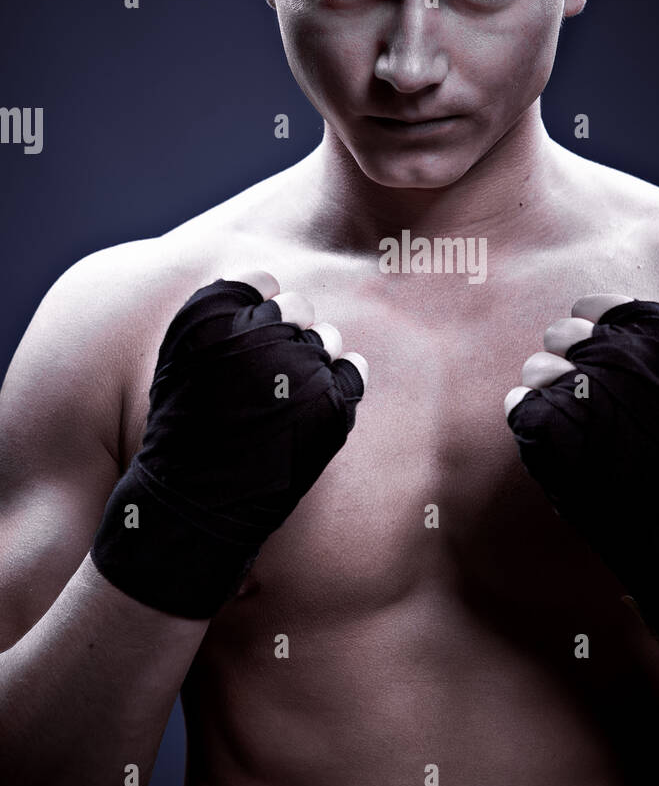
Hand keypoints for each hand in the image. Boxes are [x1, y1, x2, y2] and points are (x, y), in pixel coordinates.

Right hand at [91, 274, 367, 617]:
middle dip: (286, 333)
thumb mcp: (179, 359)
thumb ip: (220, 315)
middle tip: (262, 380)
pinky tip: (314, 406)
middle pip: (297, 307)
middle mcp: (260, 331)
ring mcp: (300, 367)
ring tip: (280, 403)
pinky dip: (340, 382)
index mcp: (215, 314)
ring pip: (328, 337)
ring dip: (312, 360)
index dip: (257, 308)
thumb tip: (271, 291)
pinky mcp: (332, 404)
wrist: (194, 504)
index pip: (262, 281)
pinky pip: (354, 369)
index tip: (246, 339)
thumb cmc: (182, 430)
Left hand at [505, 295, 658, 658]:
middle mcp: (614, 349)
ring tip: (578, 429)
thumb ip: (639, 350)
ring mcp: (576, 383)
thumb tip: (587, 321)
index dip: (593, 329)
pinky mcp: (543, 420)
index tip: (602, 355)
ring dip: (547, 392)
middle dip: (566, 360)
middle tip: (588, 400)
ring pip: (536, 369)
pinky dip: (531, 424)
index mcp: (655, 334)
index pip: (595, 306)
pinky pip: (518, 405)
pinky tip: (559, 449)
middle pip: (560, 332)